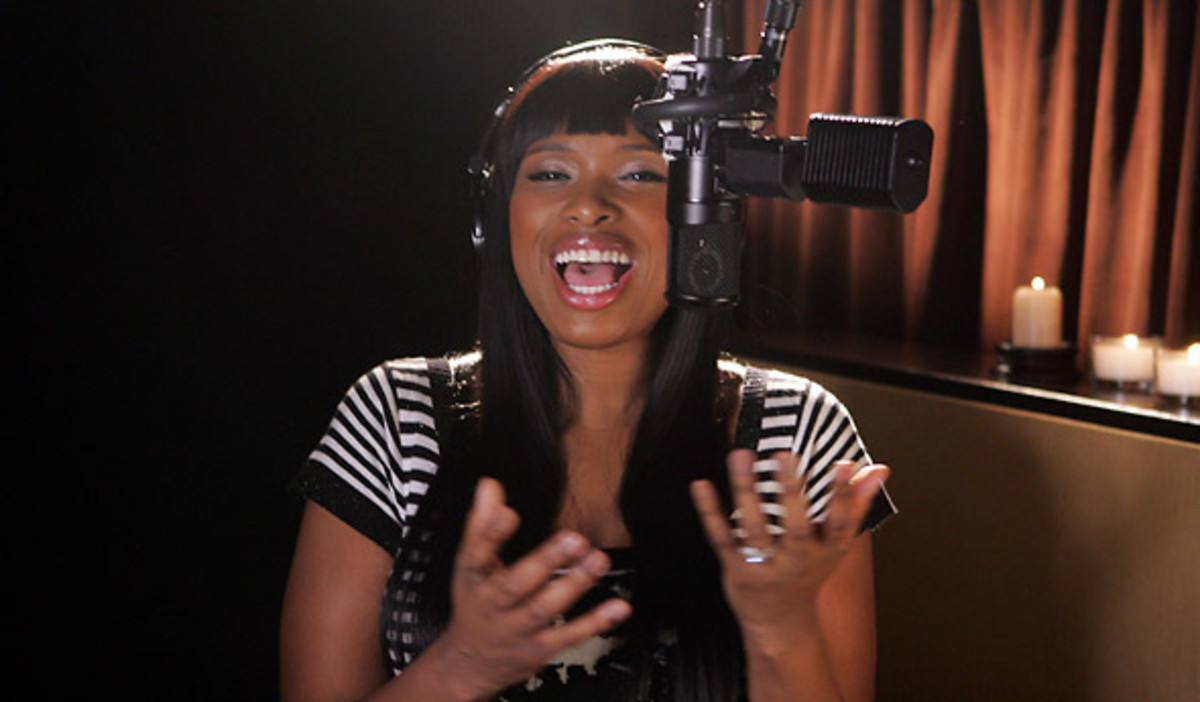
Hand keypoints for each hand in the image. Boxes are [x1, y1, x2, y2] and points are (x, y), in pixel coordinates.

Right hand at [429, 477, 632, 700]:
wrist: (469, 663)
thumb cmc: (475, 602)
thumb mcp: (471, 564)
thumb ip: (482, 523)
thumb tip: (489, 486)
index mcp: (474, 580)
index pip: (475, 555)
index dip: (490, 534)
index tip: (509, 513)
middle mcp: (493, 606)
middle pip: (515, 585)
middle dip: (545, 561)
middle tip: (574, 538)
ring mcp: (516, 630)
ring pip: (544, 609)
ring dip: (574, 584)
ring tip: (598, 560)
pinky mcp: (539, 649)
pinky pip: (569, 636)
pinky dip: (595, 622)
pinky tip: (618, 606)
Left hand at [690, 450, 888, 640]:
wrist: (781, 624)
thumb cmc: (809, 573)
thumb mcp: (836, 545)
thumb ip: (856, 505)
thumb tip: (880, 469)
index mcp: (825, 552)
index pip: (839, 524)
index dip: (844, 496)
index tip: (844, 464)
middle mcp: (796, 561)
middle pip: (795, 527)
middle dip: (791, 491)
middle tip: (784, 454)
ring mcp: (764, 565)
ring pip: (754, 528)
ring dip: (746, 490)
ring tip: (740, 455)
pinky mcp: (736, 568)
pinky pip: (721, 537)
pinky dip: (710, 511)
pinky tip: (701, 484)